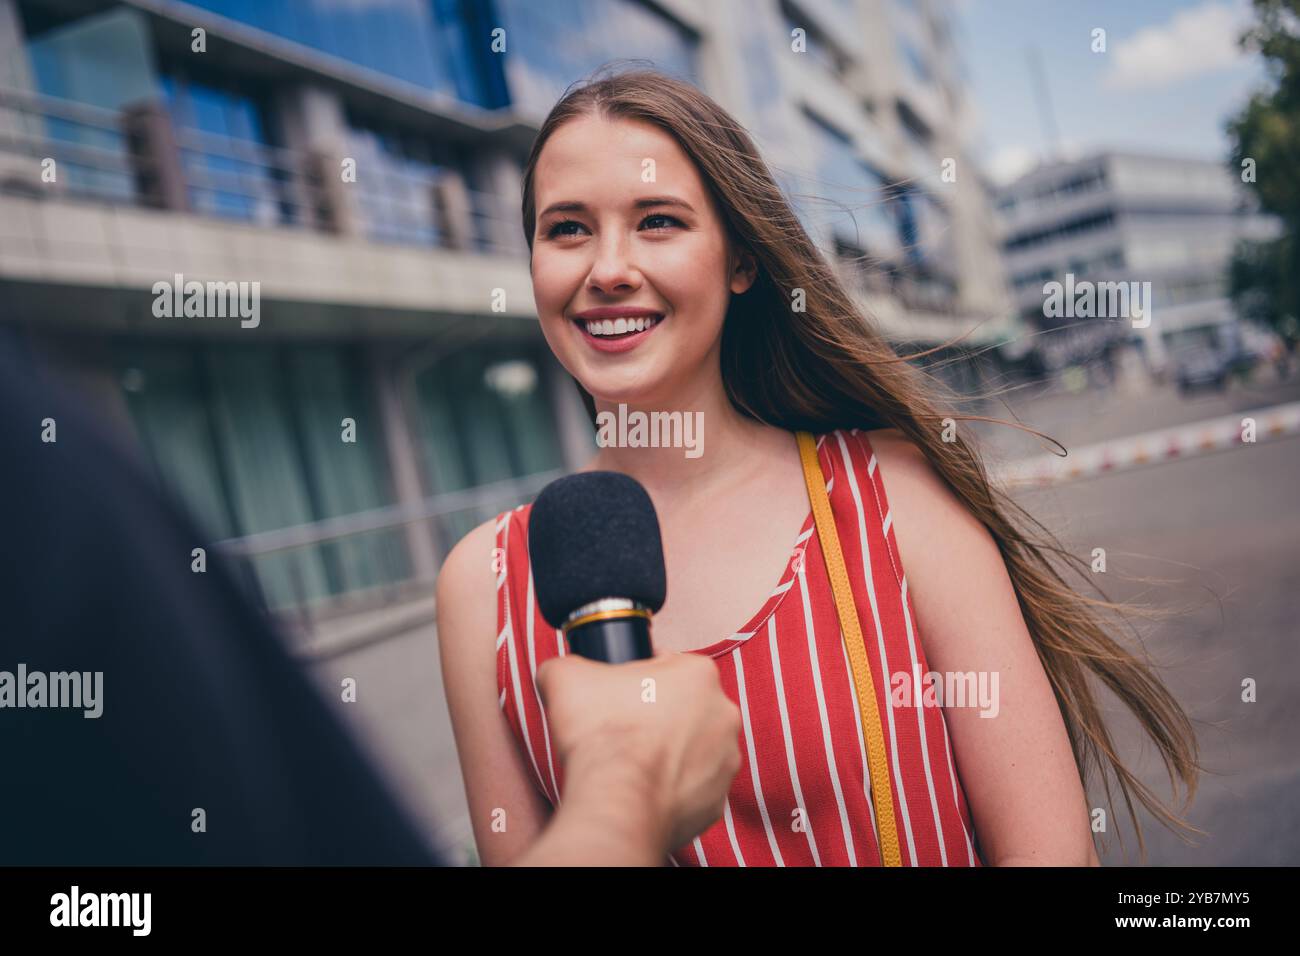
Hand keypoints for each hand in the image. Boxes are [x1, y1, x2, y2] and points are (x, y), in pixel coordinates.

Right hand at [535, 651, 741, 855]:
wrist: (615, 803)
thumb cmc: (601, 737)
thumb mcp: (565, 675)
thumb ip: (564, 663)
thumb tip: (557, 671)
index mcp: (698, 673)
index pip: (665, 665)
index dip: (635, 677)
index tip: (616, 695)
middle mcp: (724, 714)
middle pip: (683, 706)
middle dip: (656, 714)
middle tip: (622, 728)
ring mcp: (725, 761)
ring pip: (692, 747)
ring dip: (667, 751)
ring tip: (631, 761)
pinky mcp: (716, 801)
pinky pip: (692, 787)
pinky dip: (670, 788)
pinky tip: (643, 788)